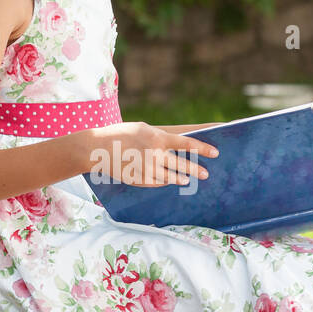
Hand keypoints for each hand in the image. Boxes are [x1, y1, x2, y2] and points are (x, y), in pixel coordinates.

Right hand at [84, 121, 218, 187]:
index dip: (203, 148)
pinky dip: (163, 181)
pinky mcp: (140, 180)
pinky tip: (167, 180)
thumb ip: (161, 137)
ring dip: (181, 178)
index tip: (215, 152)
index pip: (187, 143)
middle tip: (206, 173)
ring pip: (171, 178)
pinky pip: (157, 182)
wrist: (97, 148)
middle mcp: (155, 154)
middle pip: (183, 165)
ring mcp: (148, 169)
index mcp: (158, 138)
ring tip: (187, 180)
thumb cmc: (121, 134)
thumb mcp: (143, 129)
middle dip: (197, 170)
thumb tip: (178, 145)